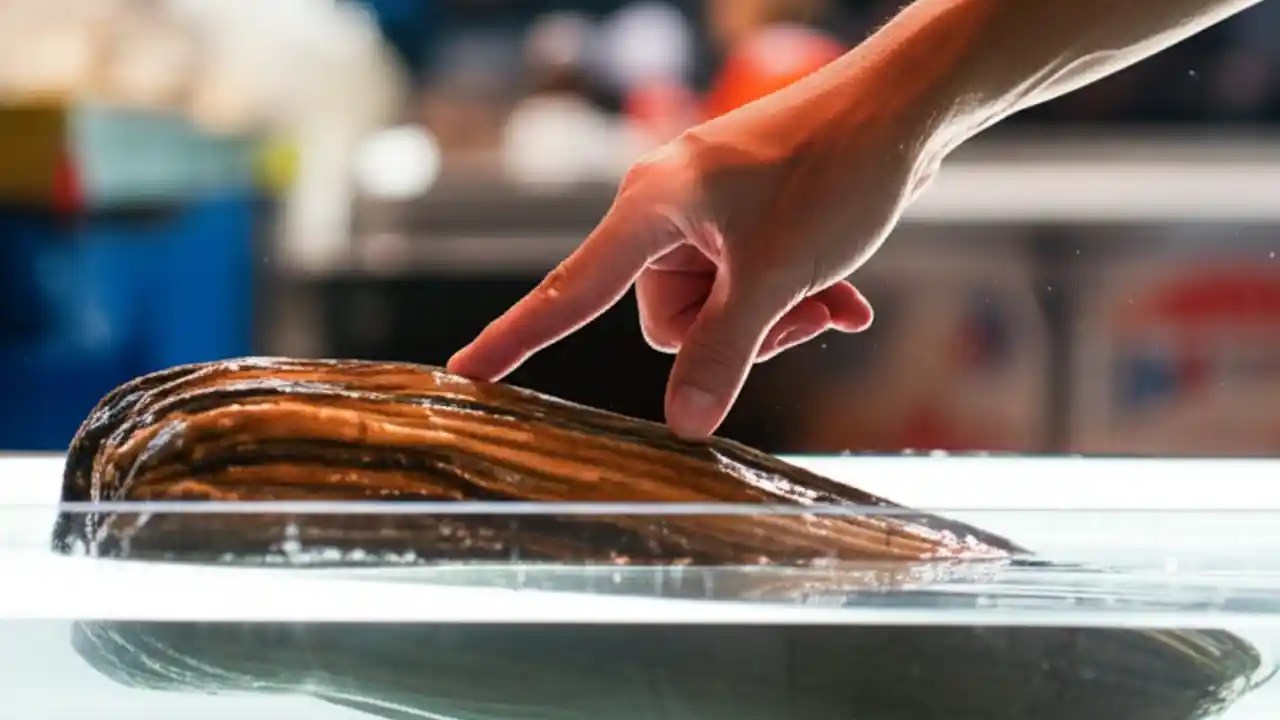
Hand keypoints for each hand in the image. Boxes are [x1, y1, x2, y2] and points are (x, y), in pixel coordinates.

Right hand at [448, 57, 938, 438]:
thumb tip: (681, 426)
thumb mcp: (777, 277)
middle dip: (735, 331)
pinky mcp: (743, 217)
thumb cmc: (836, 173)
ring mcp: (706, 212)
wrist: (906, 109)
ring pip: (715, 309)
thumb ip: (724, 356)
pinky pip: (744, 283)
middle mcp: (665, 208)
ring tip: (825, 293)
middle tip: (793, 306)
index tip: (464, 374)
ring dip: (772, 317)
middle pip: (668, 319)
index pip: (569, 291)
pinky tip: (843, 297)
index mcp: (650, 210)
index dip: (515, 339)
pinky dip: (789, 297)